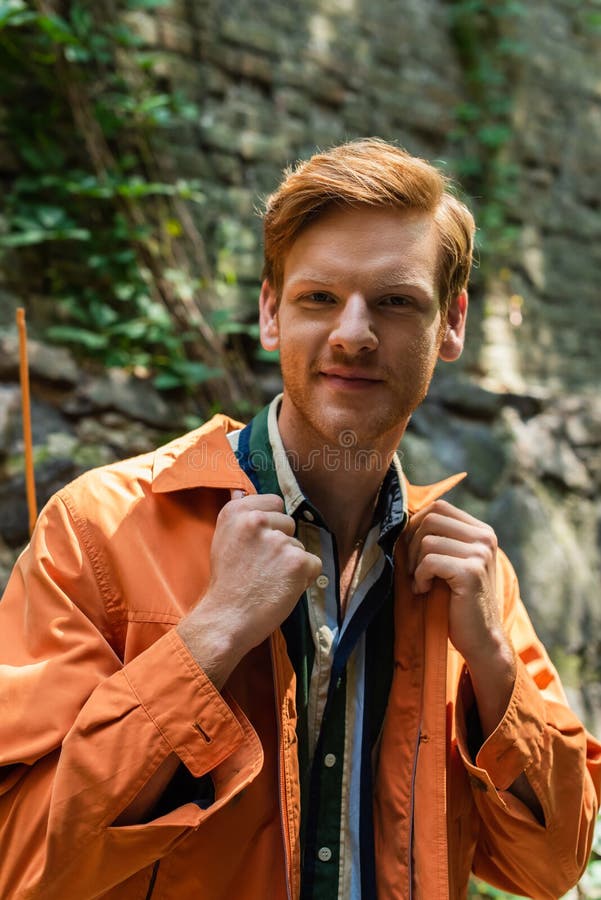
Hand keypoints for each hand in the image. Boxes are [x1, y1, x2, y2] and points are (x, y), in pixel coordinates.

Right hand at [177, 491, 321, 686]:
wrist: (226, 619)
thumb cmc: (226, 584)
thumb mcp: (223, 539)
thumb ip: (240, 517)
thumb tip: (242, 491)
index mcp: (236, 511)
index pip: (274, 502)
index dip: (272, 524)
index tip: (259, 544)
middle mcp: (257, 520)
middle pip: (289, 524)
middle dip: (281, 544)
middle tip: (262, 568)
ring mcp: (278, 540)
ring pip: (300, 546)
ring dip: (291, 563)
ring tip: (269, 581)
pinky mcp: (297, 562)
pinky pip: (314, 564)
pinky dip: (304, 578)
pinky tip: (283, 588)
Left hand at [404, 499, 509, 668]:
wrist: (481, 638)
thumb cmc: (459, 601)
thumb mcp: (453, 562)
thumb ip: (440, 538)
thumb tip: (404, 517)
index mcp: (482, 532)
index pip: (439, 507)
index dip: (416, 525)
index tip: (413, 551)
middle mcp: (485, 538)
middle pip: (431, 519)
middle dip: (412, 544)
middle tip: (414, 570)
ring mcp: (480, 553)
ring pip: (427, 540)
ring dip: (415, 564)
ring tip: (422, 583)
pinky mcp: (471, 571)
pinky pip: (429, 561)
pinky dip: (420, 577)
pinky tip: (425, 590)